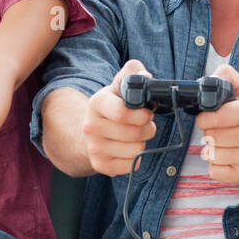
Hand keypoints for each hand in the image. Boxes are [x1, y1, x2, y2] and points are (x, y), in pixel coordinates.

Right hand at [83, 60, 157, 176]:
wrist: (91, 130)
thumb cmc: (112, 106)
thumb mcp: (119, 85)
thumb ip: (134, 73)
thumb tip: (145, 76)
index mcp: (97, 103)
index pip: (122, 113)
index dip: (142, 114)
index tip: (147, 112)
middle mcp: (91, 127)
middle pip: (135, 133)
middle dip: (148, 127)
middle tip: (144, 123)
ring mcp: (94, 148)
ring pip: (136, 150)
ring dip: (142, 142)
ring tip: (134, 135)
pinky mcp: (100, 165)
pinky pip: (132, 164)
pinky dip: (136, 158)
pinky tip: (128, 148)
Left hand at [194, 65, 238, 183]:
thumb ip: (226, 76)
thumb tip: (211, 79)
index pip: (215, 116)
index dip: (205, 117)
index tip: (209, 116)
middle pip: (210, 136)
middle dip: (209, 132)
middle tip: (220, 130)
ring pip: (210, 154)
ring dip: (212, 149)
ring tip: (225, 143)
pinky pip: (214, 172)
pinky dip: (216, 166)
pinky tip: (227, 157)